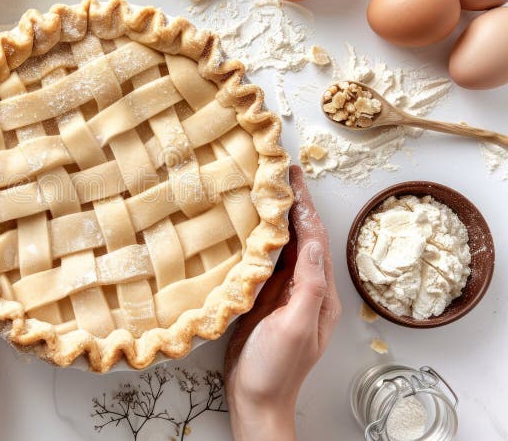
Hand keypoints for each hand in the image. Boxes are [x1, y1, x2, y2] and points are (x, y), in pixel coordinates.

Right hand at [223, 166, 340, 440]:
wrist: (256, 398)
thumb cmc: (276, 368)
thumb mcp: (296, 326)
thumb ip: (308, 285)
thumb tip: (314, 242)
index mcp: (319, 293)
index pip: (315, 239)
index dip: (305, 206)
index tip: (293, 176)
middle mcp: (305, 287)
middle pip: (303, 237)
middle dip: (294, 203)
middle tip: (281, 171)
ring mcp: (284, 292)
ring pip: (285, 245)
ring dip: (279, 216)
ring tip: (268, 187)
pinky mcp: (263, 297)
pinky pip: (266, 260)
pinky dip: (262, 237)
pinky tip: (250, 225)